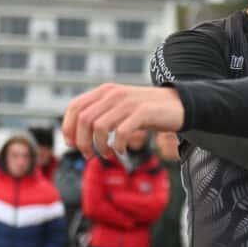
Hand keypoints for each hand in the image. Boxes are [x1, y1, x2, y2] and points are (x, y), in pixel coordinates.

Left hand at [62, 84, 184, 156]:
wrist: (179, 104)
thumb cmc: (146, 112)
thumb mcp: (120, 108)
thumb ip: (100, 115)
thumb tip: (75, 137)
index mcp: (105, 91)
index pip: (75, 107)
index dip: (68, 127)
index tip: (72, 144)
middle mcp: (114, 94)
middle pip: (84, 119)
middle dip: (82, 141)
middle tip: (89, 155)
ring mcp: (128, 102)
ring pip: (99, 126)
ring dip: (99, 146)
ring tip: (107, 154)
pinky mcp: (143, 112)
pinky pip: (121, 132)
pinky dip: (117, 145)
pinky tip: (121, 151)